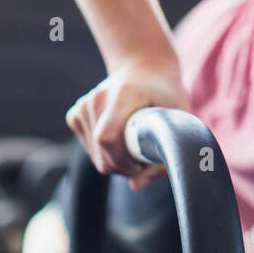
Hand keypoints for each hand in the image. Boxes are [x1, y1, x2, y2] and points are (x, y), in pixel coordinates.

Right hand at [64, 58, 190, 189]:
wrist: (144, 67)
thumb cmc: (166, 93)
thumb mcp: (178, 118)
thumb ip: (165, 154)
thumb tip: (135, 185)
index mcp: (124, 94)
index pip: (107, 138)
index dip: (124, 161)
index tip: (143, 163)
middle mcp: (98, 98)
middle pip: (101, 153)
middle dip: (124, 167)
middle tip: (144, 159)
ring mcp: (84, 104)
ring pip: (95, 155)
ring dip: (115, 160)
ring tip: (134, 145)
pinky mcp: (75, 113)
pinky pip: (88, 147)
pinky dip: (103, 152)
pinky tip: (119, 138)